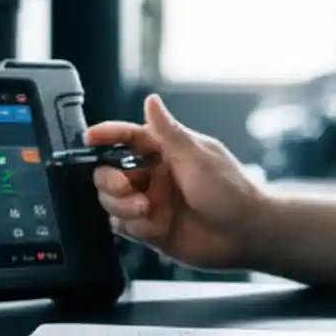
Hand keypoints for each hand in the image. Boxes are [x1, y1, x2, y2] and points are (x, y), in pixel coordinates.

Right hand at [85, 94, 267, 269]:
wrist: (246, 234)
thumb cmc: (231, 191)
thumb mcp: (197, 156)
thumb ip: (169, 132)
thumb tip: (151, 100)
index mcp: (165, 152)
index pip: (128, 138)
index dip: (106, 135)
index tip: (90, 137)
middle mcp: (154, 177)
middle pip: (109, 173)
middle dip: (109, 180)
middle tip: (125, 187)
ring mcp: (152, 203)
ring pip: (111, 202)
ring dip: (120, 206)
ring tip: (144, 209)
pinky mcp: (151, 229)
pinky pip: (123, 227)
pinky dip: (131, 226)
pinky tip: (151, 226)